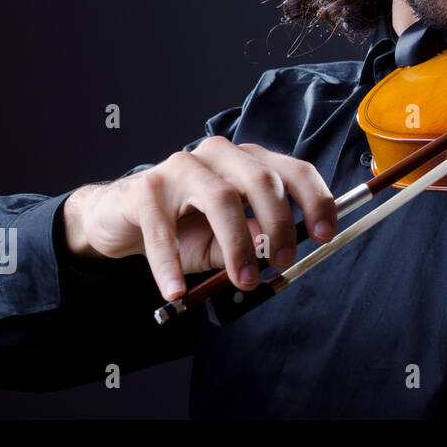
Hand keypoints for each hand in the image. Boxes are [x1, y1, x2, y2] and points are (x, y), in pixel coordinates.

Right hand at [61, 137, 338, 301]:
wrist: (121, 217)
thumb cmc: (183, 226)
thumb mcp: (226, 240)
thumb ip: (253, 240)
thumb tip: (276, 247)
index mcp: (249, 162)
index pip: (295, 171)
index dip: (316, 200)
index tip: (325, 235)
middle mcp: (220, 156)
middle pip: (262, 179)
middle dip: (280, 224)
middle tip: (284, 262)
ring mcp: (182, 166)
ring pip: (220, 198)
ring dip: (237, 244)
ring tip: (242, 280)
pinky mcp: (147, 188)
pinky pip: (162, 228)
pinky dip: (171, 263)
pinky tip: (176, 290)